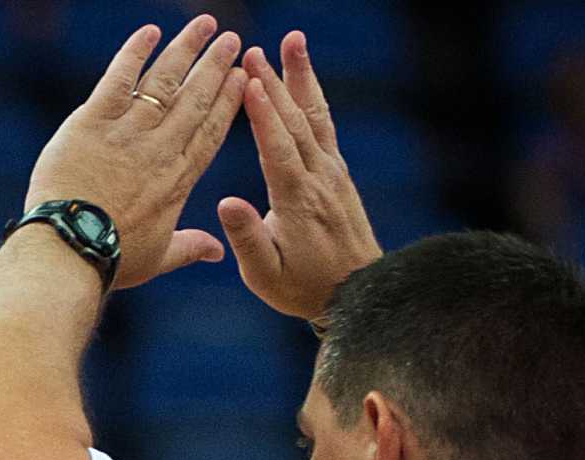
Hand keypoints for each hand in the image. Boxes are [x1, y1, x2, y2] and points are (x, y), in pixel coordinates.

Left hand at [23, 16, 247, 289]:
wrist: (68, 250)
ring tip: (205, 25)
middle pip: (195, 98)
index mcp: (178, 179)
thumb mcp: (158, 258)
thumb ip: (189, 247)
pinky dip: (134, 52)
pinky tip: (150, 31)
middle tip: (232, 40)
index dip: (229, 101)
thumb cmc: (111, 260)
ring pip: (164, 81)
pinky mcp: (92, 123)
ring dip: (186, 49)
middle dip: (216, 65)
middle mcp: (159, 149)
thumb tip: (217, 252)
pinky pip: (118, 79)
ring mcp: (127, 133)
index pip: (210, 130)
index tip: (244, 78)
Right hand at [216, 32, 382, 318]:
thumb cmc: (301, 287)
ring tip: (292, 41)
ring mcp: (332, 172)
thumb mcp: (264, 274)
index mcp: (297, 200)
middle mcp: (319, 178)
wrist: (357, 293)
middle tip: (254, 51)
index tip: (249, 82)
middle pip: (296, 121)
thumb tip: (227, 202)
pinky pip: (324, 126)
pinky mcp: (337, 172)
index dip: (263, 114)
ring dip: (302, 77)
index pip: (278, 148)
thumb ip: (246, 237)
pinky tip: (303, 80)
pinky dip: (312, 97)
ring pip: (316, 115)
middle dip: (275, 83)